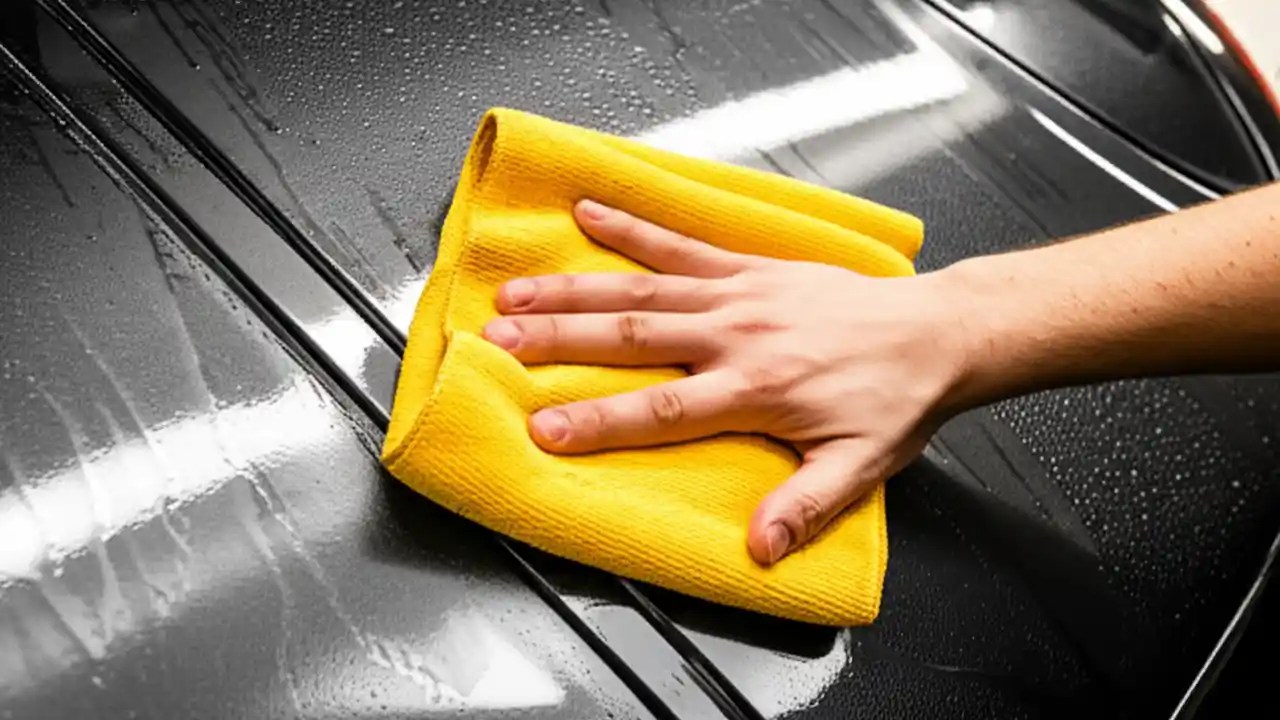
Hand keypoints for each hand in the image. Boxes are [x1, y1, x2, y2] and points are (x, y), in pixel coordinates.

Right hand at [482, 199, 975, 565]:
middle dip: (559, 340)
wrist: (937, 333)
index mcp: (756, 388)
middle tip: (500, 340)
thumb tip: (760, 549)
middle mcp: (737, 335)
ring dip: (575, 290)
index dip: (598, 421)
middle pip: (632, 335)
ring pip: (643, 288)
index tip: (544, 429)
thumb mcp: (859, 467)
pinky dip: (633, 228)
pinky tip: (590, 213)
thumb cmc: (894, 401)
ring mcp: (740, 294)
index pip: (661, 409)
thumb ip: (804, 506)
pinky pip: (683, 244)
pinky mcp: (750, 269)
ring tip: (518, 291)